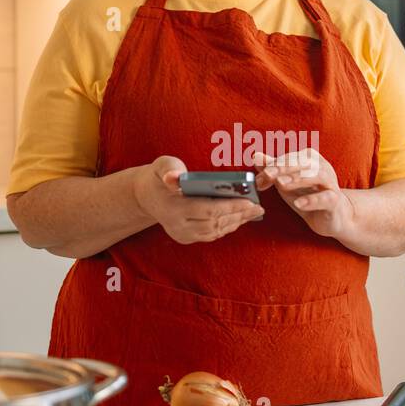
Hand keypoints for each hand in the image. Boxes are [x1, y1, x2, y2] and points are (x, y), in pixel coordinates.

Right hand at [135, 155, 263, 244]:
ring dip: (236, 222)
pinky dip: (227, 226)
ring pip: (214, 232)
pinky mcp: (186, 239)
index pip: (207, 210)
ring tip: (254, 212)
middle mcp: (177, 227)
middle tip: (259, 207)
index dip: (230, 207)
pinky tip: (240, 218)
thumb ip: (169, 170)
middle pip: (214, 223)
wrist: (145, 196)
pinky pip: (211, 235)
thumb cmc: (158, 176)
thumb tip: (174, 178)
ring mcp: (182, 235)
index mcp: (173, 209)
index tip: (250, 201)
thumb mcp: (161, 166)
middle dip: (238, 215)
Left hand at [250, 148, 354, 239]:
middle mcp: (322, 167)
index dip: (273, 166)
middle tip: (267, 175)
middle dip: (283, 168)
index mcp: (310, 158)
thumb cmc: (308, 195)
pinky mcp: (335, 200)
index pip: (289, 158)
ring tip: (281, 185)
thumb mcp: (286, 183)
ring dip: (297, 179)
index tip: (259, 178)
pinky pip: (326, 198)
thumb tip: (256, 156)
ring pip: (317, 175)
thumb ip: (272, 170)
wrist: (331, 217)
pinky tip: (299, 204)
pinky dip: (312, 200)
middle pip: (302, 163)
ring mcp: (330, 183)